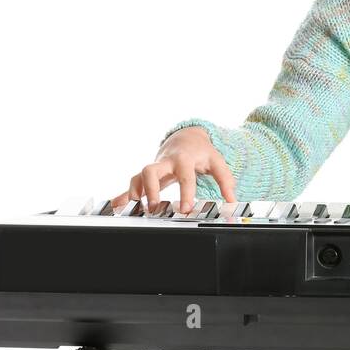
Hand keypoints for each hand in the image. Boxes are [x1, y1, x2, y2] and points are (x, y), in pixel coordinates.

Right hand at [111, 126, 238, 214]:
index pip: (184, 176)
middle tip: (155, 208)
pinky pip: (132, 184)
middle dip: (150, 189)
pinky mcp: (147, 174)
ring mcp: (154, 167)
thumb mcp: (217, 163)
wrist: (186, 138)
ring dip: (135, 193)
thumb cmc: (202, 152)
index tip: (185, 209)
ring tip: (139, 211)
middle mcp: (165, 162)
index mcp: (184, 159)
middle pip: (150, 170)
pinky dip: (123, 195)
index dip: (185, 193)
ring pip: (137, 176)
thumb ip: (226, 182)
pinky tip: (116, 207)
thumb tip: (233, 202)